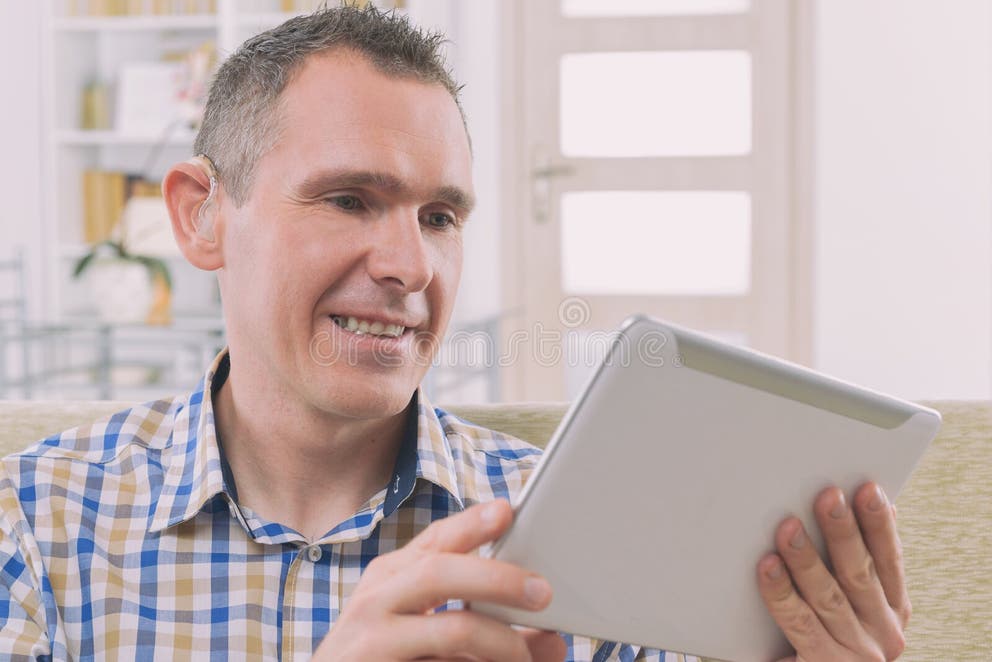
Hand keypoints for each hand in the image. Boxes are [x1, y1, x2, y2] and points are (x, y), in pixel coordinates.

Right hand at [311, 499, 566, 660]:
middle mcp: (375, 600)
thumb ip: (490, 632)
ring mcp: (370, 640)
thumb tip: (552, 638)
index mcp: (390, 578)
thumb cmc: (387, 659)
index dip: (472, 523)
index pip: (435, 541)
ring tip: (525, 655)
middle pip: (440, 572)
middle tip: (542, 592)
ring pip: (453, 628)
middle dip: (497, 578)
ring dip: (500, 639)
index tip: (506, 510)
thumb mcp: (431, 636)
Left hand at [757, 483, 909, 661]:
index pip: (890, 560)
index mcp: (893, 608)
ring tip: (788, 527)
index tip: (868, 488)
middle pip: (859, 574)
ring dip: (807, 558)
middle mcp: (882, 632)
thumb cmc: (830, 633)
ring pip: (827, 597)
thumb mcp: (859, 604)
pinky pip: (798, 623)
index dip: (880, 524)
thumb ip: (862, 564)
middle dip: (843, 532)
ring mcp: (854, 652)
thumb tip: (875, 506)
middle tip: (828, 496)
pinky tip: (767, 566)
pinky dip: (781, 592)